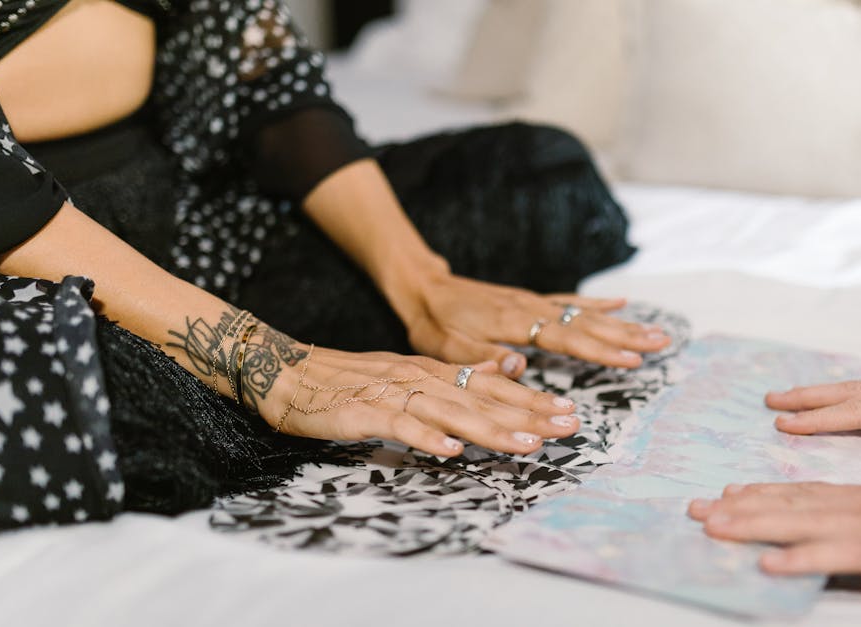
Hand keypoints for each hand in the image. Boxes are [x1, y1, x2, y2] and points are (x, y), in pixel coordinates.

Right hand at [250, 342, 580, 456]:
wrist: (290, 373)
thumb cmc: (350, 380)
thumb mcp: (409, 373)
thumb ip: (454, 377)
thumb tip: (503, 372)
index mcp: (433, 373)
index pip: (492, 387)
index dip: (531, 400)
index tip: (569, 412)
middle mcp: (421, 379)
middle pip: (483, 400)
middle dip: (529, 414)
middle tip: (569, 427)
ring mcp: (394, 395)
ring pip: (452, 413)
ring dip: (492, 429)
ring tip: (529, 444)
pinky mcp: (366, 412)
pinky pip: (400, 426)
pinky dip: (426, 438)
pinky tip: (450, 452)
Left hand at [390, 272, 669, 377]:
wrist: (424, 288)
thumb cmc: (433, 323)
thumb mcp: (445, 346)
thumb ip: (480, 356)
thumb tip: (518, 365)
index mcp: (512, 322)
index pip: (565, 337)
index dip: (599, 349)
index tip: (631, 358)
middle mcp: (530, 307)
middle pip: (586, 322)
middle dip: (626, 335)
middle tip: (663, 343)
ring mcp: (534, 301)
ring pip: (585, 311)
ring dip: (622, 322)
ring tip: (656, 332)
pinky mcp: (532, 299)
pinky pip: (570, 300)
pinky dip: (598, 301)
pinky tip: (623, 302)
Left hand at [687, 459, 860, 594]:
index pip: (815, 495)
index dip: (769, 498)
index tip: (727, 498)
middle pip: (799, 504)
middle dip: (743, 508)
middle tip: (693, 511)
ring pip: (810, 523)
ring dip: (756, 525)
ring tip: (710, 525)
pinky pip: (848, 554)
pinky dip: (805, 556)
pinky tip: (771, 564)